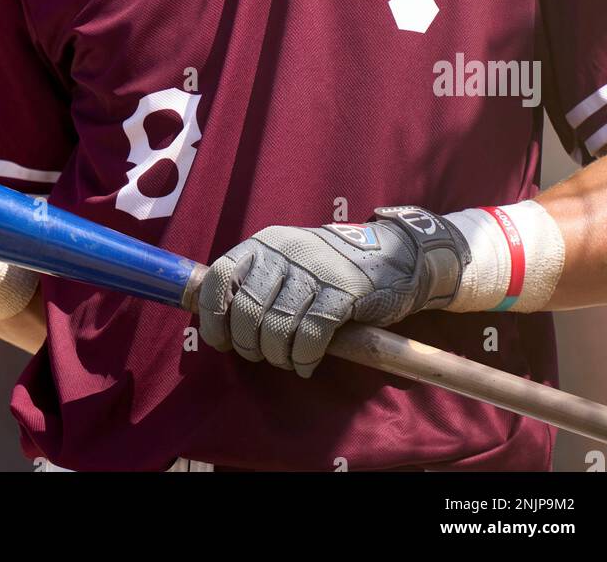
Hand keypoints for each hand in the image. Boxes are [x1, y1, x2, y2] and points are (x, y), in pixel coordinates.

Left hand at [197, 205, 471, 377]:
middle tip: (264, 356)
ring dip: (279, 355)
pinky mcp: (344, 291)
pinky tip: (308, 362)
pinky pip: (311, 335)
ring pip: (277, 326)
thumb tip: (217, 321)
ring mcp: (315, 270)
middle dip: (250, 345)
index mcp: (263, 243)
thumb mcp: (286, 261)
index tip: (222, 341)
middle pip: (246, 310)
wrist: (394, 255)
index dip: (213, 316)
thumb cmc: (328, 269)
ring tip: (289, 360)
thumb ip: (255, 283)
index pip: (219, 277)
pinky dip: (305, 357)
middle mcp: (284, 251)